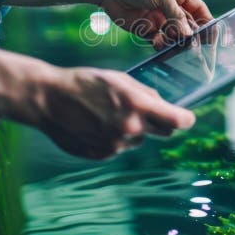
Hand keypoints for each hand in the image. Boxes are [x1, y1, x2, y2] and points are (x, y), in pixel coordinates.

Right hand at [0, 46, 195, 158]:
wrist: (48, 99)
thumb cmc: (84, 83)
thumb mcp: (119, 79)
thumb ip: (145, 94)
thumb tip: (164, 105)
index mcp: (137, 106)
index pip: (177, 121)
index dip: (185, 119)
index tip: (186, 117)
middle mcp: (130, 129)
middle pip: (162, 132)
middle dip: (159, 122)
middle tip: (144, 110)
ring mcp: (116, 145)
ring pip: (138, 139)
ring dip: (132, 129)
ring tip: (108, 113)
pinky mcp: (102, 155)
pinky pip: (119, 147)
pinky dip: (115, 138)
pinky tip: (96, 124)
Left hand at [100, 0, 212, 48]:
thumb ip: (175, 15)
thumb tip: (188, 35)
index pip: (199, 11)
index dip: (208, 24)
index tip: (212, 38)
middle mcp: (171, 8)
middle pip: (188, 27)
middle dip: (192, 37)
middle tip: (194, 48)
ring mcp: (159, 19)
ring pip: (174, 37)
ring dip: (175, 42)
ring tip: (174, 45)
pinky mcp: (145, 29)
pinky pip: (158, 41)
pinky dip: (160, 44)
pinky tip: (158, 43)